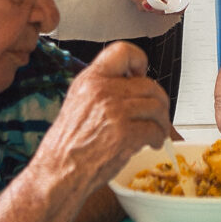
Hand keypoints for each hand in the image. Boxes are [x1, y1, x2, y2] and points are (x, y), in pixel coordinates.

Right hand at [34, 43, 170, 184]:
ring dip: (162, 121)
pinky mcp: (125, 134)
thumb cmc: (67, 144)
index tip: (141, 75)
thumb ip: (103, 89)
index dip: (139, 61)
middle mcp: (103, 91)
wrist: (58, 171)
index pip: (123, 50)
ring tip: (156, 131)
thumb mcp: (78, 101)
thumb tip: (132, 86)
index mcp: (90, 79)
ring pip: (157, 106)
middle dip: (159, 101)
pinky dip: (158, 138)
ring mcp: (115, 112)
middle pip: (150, 84)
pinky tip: (151, 143)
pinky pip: (155, 129)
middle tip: (157, 113)